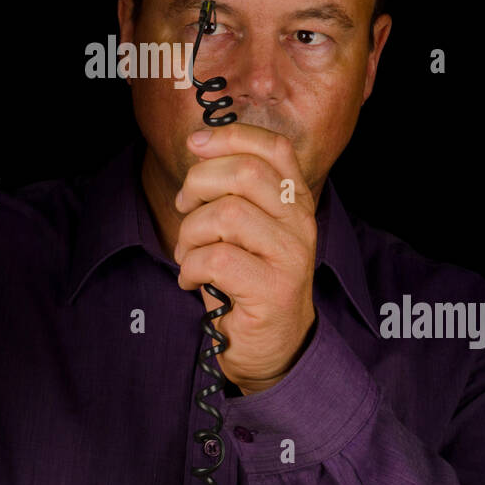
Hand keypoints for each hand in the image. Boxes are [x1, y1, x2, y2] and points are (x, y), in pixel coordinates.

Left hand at [173, 123, 318, 393]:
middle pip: (245, 173)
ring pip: (226, 214)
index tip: (195, 144)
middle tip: (183, 208)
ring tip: (187, 254)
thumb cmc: (249, 281)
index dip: (231, 136)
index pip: (274, 148)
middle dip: (198, 184)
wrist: (274, 348)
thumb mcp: (245, 229)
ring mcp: (291, 257)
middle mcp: (301, 224)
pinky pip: (216, 259)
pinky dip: (190, 267)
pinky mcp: (273, 290)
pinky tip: (192, 280)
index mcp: (295, 201)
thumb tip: (200, 144)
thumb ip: (233, 190)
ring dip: (190, 232)